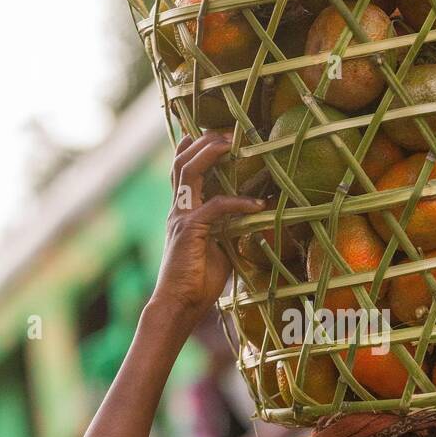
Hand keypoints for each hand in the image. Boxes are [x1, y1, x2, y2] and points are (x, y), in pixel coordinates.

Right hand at [151, 132, 265, 322]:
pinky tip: (257, 203)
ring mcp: (181, 218)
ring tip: (231, 144)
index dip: (193, 149)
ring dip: (210, 154)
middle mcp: (178, 210)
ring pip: (189, 173)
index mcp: (183, 212)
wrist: (181, 304)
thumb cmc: (199, 281)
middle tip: (226, 131)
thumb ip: (229, 229)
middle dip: (202, 142)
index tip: (213, 133)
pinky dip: (238, 202)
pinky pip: (215, 207)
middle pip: (182, 163)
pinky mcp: (190, 230)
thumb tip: (251, 218)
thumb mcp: (219, 248)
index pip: (182, 172)